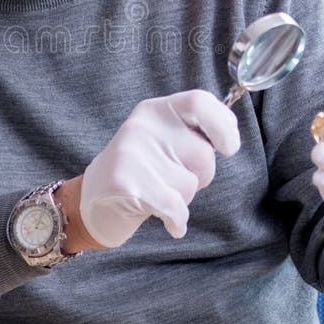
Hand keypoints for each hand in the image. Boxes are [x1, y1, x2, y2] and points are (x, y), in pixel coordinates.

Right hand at [79, 90, 239, 247]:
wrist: (93, 201)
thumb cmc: (142, 172)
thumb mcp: (164, 141)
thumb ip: (194, 134)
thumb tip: (230, 139)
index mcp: (156, 110)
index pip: (199, 101)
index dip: (223, 124)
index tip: (229, 148)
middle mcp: (143, 126)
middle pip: (202, 152)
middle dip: (199, 174)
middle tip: (171, 178)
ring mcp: (131, 153)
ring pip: (189, 184)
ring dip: (182, 198)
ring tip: (157, 192)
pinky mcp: (125, 183)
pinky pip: (174, 206)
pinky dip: (177, 221)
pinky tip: (167, 221)